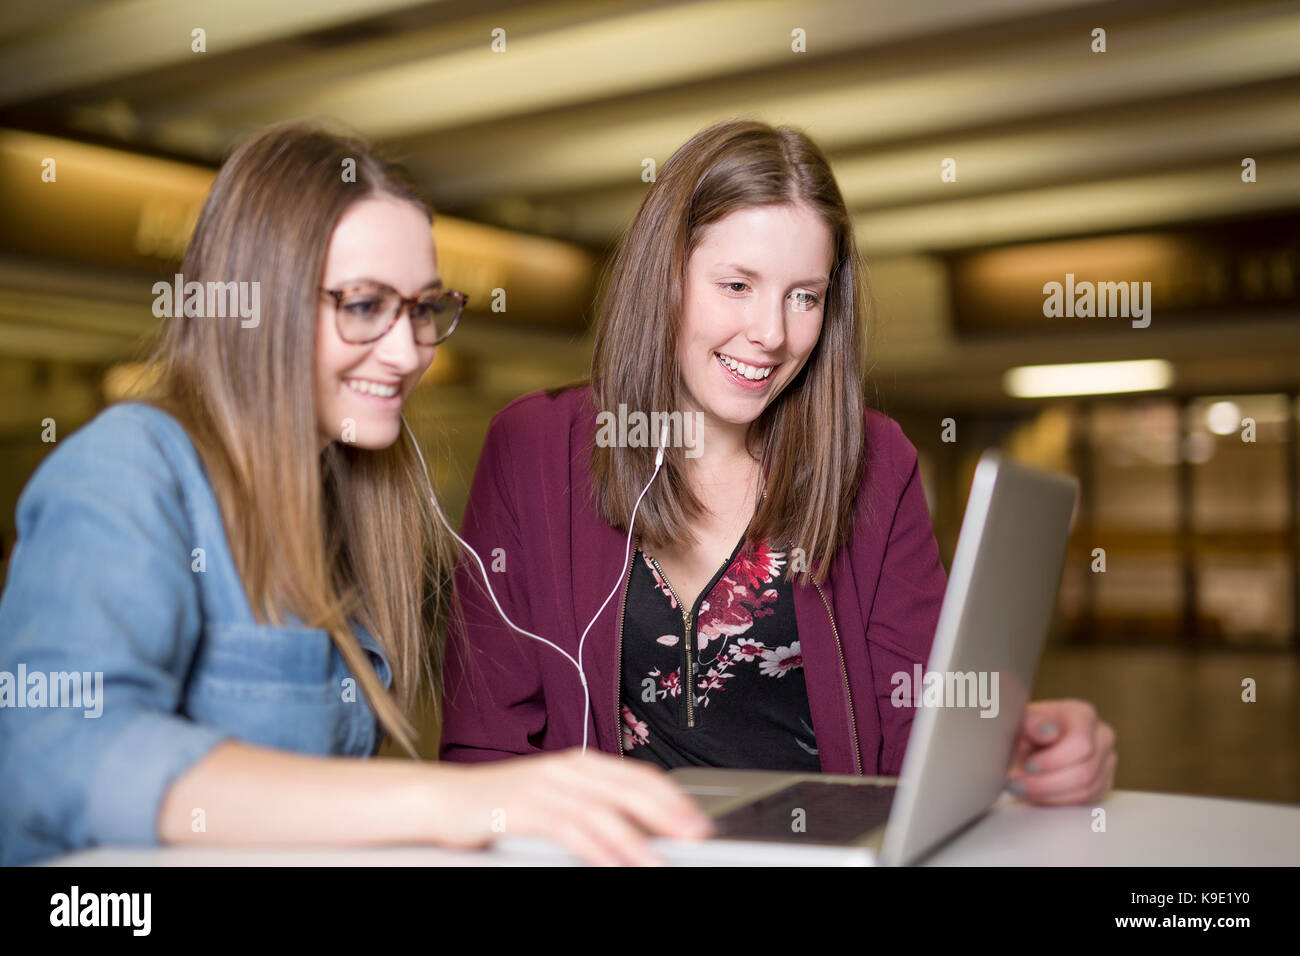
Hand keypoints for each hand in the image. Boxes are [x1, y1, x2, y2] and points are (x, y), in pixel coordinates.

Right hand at [425, 748, 712, 864]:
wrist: (442, 800)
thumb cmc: (499, 806)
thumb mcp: (552, 801)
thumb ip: (591, 808)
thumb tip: (638, 830)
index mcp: (579, 764)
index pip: (638, 776)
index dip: (672, 799)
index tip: (698, 822)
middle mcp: (566, 769)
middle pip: (629, 790)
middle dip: (668, 816)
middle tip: (696, 839)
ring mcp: (543, 785)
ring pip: (603, 812)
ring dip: (636, 840)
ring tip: (659, 863)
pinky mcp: (521, 807)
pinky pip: (567, 828)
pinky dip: (594, 848)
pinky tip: (612, 864)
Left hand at [1005, 699, 1115, 804]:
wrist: (1029, 743)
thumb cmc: (1026, 730)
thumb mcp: (1021, 721)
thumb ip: (1032, 724)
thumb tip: (1047, 732)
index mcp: (1084, 714)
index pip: (1081, 743)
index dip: (1053, 760)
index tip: (1028, 766)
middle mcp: (1102, 736)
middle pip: (1085, 771)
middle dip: (1047, 783)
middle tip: (1018, 785)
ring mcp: (1107, 761)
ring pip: (1086, 790)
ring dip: (1050, 794)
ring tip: (1023, 789)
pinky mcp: (1104, 782)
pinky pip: (1087, 800)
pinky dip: (1058, 801)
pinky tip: (1038, 794)